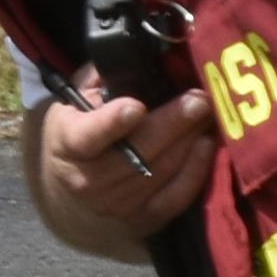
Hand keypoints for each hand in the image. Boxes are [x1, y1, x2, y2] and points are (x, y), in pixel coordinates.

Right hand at [25, 83, 215, 242]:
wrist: (72, 201)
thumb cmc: (77, 139)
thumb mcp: (71, 106)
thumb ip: (96, 81)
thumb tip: (130, 57)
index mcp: (67, 145)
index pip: (88, 136)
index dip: (111, 123)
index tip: (136, 106)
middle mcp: (90, 180)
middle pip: (137, 151)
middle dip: (172, 123)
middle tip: (200, 99)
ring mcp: (118, 204)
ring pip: (161, 170)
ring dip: (190, 141)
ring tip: (209, 114)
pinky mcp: (145, 219)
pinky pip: (177, 196)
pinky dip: (196, 170)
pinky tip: (208, 145)